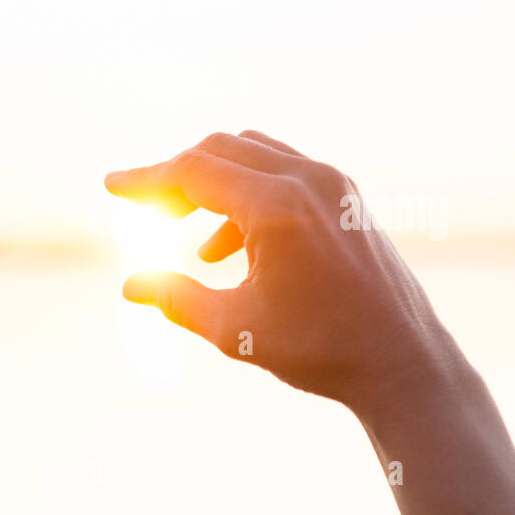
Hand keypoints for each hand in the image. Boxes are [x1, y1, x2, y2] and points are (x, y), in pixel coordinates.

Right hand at [106, 130, 464, 415]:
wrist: (402, 363)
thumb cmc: (320, 348)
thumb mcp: (233, 328)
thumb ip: (175, 299)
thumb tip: (130, 285)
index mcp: (277, 207)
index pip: (194, 171)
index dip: (146, 179)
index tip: (112, 186)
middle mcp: (308, 181)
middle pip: (220, 151)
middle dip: (175, 177)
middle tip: (145, 211)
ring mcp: (334, 185)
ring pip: (253, 156)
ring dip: (211, 183)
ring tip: (183, 231)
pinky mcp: (346, 199)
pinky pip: (282, 174)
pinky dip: (244, 195)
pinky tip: (226, 248)